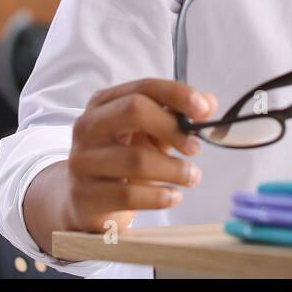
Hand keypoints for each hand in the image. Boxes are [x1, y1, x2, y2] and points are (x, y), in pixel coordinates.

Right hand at [59, 78, 216, 234]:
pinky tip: (174, 196)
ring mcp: (82, 161)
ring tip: (192, 177)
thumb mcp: (148, 135)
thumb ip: (176, 117)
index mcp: (103, 104)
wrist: (83, 203)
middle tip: (195, 148)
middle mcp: (88, 126)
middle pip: (134, 110)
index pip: (143, 87)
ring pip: (136, 158)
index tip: (204, 110)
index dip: (177, 94)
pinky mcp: (85, 196)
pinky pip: (128, 195)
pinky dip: (159, 197)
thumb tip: (209, 103)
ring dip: (174, 169)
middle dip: (172, 128)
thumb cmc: (120, 161)